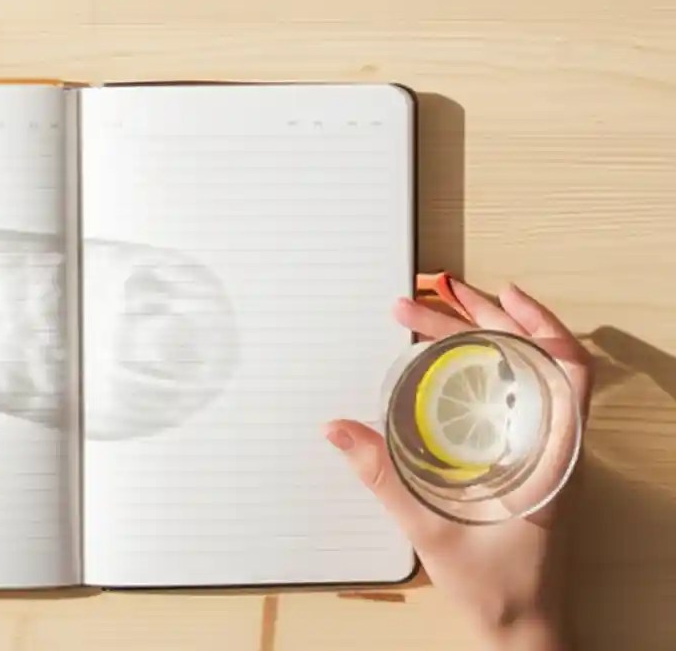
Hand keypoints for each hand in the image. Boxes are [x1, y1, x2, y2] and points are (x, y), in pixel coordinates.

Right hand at [325, 283, 590, 650]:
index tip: (499, 294)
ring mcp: (539, 458)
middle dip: (484, 320)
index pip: (568, 372)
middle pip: (534, 363)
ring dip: (485, 342)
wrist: (522, 631)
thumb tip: (341, 432)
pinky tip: (453, 365)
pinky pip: (512, 404)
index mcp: (552, 459)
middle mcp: (553, 450)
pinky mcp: (523, 469)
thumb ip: (384, 478)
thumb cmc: (501, 591)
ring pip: (524, 379)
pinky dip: (486, 374)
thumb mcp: (434, 530)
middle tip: (431, 299)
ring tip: (436, 315)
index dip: (539, 323)